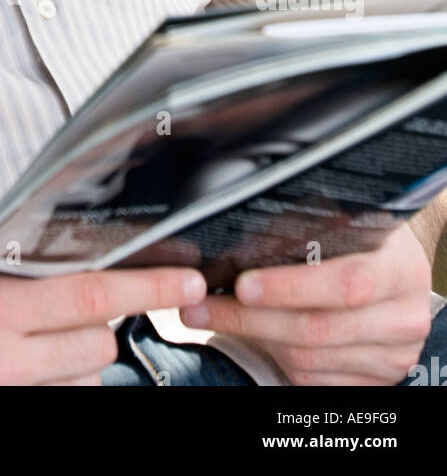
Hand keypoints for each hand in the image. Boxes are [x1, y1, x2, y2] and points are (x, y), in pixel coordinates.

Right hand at [0, 256, 206, 385]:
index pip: (92, 294)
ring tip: (37, 340)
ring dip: (78, 358)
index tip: (185, 279)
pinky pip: (63, 399)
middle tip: (72, 310)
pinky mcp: (6, 412)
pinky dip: (60, 383)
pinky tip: (31, 365)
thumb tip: (87, 239)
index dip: (147, 287)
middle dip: (99, 325)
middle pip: (97, 343)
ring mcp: (6, 393)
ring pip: (86, 377)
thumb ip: (23, 259)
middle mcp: (2, 356)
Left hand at [178, 224, 432, 385]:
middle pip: (317, 328)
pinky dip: (277, 359)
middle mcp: (402, 317)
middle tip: (203, 303)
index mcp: (400, 268)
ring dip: (255, 338)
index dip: (290, 287)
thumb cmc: (369, 242)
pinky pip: (314, 379)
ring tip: (214, 316)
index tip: (243, 284)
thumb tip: (239, 227)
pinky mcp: (375, 380)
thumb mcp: (356, 224)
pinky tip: (254, 335)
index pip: (345, 284)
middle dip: (252, 318)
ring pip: (309, 359)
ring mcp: (392, 354)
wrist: (402, 276)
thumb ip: (314, 228)